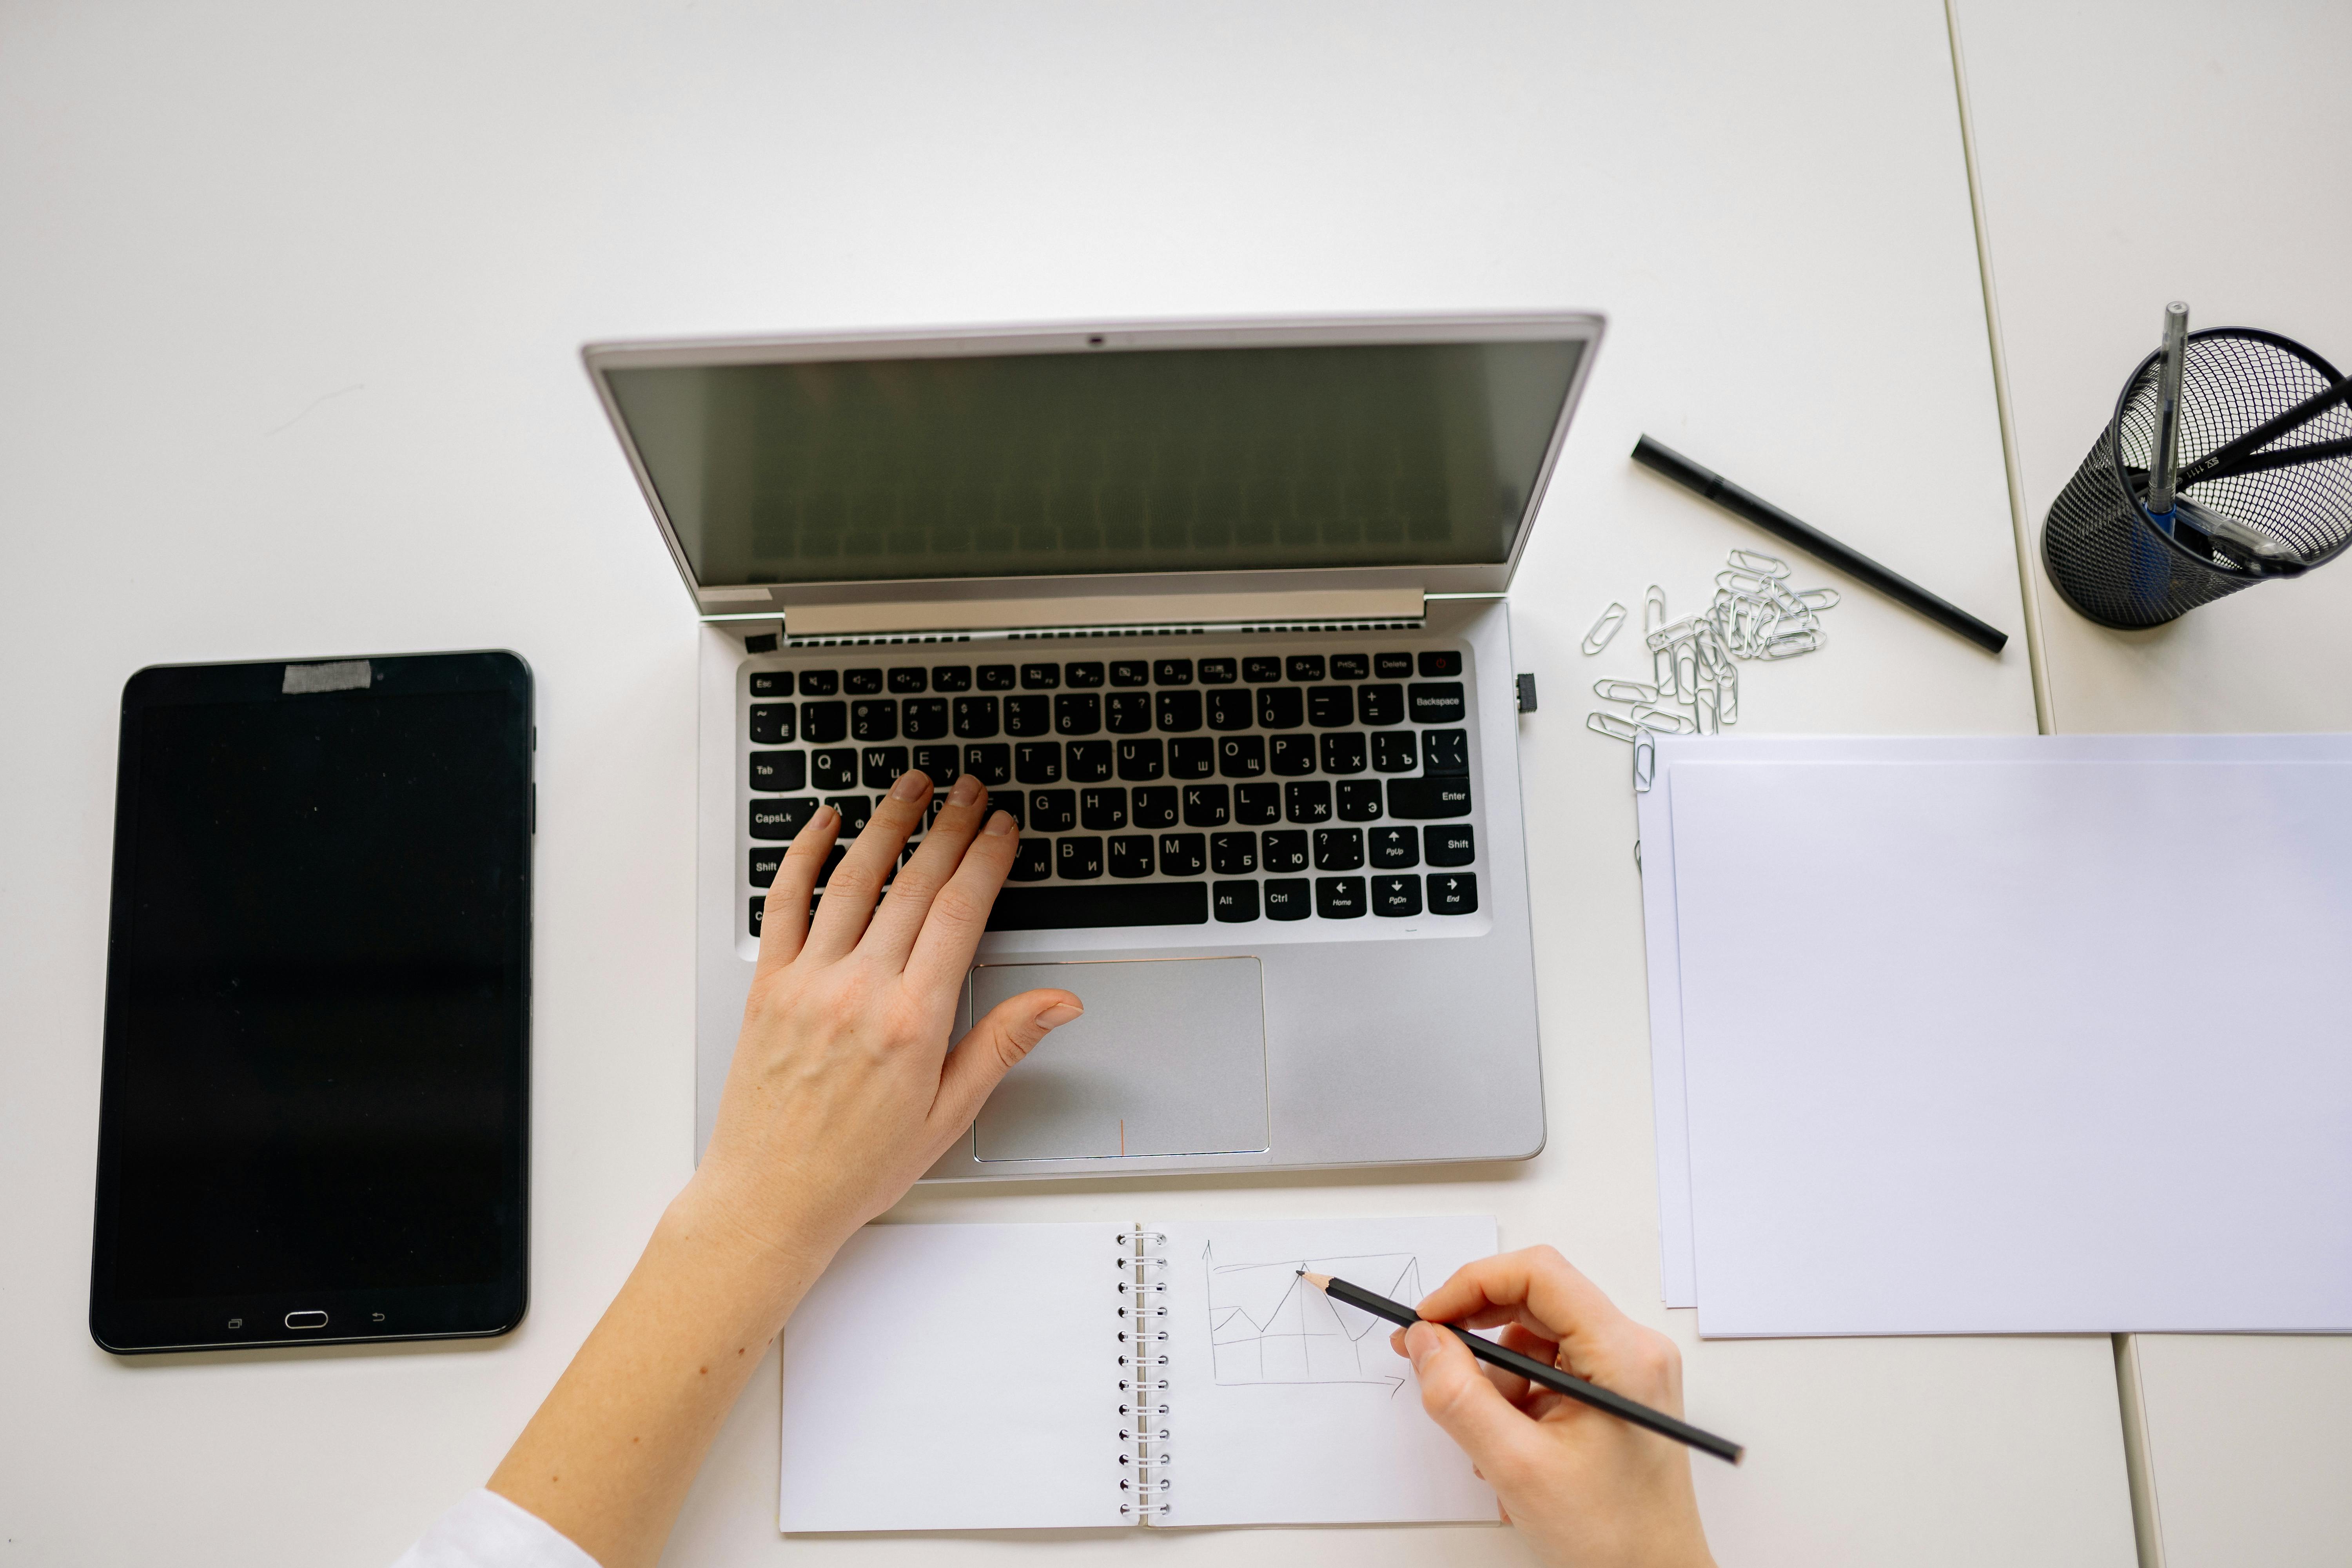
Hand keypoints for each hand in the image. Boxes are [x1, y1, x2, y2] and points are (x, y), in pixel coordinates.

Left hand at [691, 770, 1081, 1266]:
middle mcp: (860, 991)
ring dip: (887, 824)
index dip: (987, 860)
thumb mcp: (949, 1114)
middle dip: (950, 828)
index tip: (1002, 828)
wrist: (772, 1198)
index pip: (960, 914)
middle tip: (971, 791)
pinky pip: (784, 904)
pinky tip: (824, 824)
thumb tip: (1058, 1003)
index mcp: (913, 1021)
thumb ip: (1002, 1044)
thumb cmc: (857, 1166)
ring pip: (854, 880)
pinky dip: (803, 856)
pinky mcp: (767, 986)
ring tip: (913, 787)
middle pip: (915, 885)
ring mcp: (809, 982)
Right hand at [1392, 1247, 1714, 1567]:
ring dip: (1496, 1384)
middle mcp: (1632, 1350)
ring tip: (1491, 1445)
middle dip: (1475, 1336)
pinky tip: (1513, 1451)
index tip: (1429, 1320)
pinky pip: (1547, 1372)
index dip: (1472, 1284)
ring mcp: (1625, 1372)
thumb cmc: (1612, 1537)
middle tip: (1429, 1363)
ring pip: (1533, 1343)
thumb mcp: (1517, 1466)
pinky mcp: (1613, 1395)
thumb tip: (1424, 1341)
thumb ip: (1460, 1396)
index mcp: (1623, 1354)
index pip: (1538, 1274)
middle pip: (1533, 1304)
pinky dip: (1516, 1403)